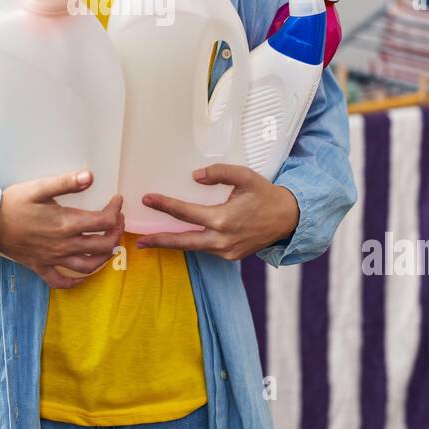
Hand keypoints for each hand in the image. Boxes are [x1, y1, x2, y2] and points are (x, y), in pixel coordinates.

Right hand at [0, 170, 124, 288]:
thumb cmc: (13, 203)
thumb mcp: (39, 188)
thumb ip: (66, 183)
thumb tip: (90, 177)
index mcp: (66, 224)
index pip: (104, 221)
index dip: (116, 210)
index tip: (117, 200)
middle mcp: (64, 245)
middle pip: (103, 246)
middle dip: (116, 233)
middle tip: (117, 220)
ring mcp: (53, 258)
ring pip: (88, 266)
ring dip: (104, 257)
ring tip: (108, 244)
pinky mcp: (41, 266)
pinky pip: (61, 281)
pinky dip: (74, 282)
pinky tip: (83, 277)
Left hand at [135, 164, 299, 260]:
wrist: (289, 218)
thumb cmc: (265, 194)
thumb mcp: (245, 176)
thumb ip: (219, 172)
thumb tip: (195, 177)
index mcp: (223, 219)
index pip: (186, 213)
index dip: (165, 205)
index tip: (148, 199)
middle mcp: (222, 239)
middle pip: (183, 242)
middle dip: (159, 241)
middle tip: (138, 241)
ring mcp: (227, 251)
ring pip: (194, 248)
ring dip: (173, 244)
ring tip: (152, 240)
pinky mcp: (231, 256)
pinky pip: (207, 249)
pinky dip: (193, 243)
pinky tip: (180, 238)